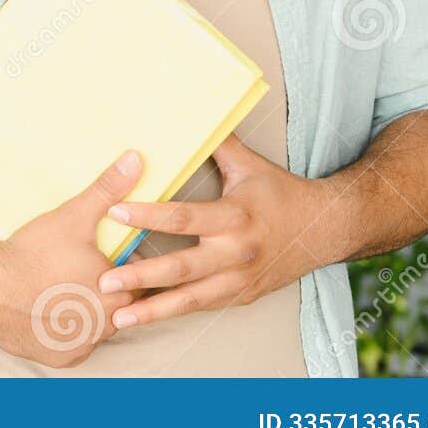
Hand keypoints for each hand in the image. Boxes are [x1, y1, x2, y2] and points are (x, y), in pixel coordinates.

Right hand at [0, 150, 143, 366]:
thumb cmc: (33, 252)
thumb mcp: (74, 215)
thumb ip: (108, 189)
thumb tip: (136, 159)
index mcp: (118, 291)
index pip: (139, 280)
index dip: (123, 266)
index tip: (102, 255)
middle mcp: (106, 325)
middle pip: (120, 305)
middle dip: (108, 289)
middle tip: (82, 269)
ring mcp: (83, 344)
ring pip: (98, 327)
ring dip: (90, 312)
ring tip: (68, 288)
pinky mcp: (60, 358)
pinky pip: (75, 345)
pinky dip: (69, 331)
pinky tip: (55, 311)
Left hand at [95, 133, 344, 328]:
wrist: (323, 231)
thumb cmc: (280, 193)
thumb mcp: (249, 165)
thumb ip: (216, 143)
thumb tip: (185, 110)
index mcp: (235, 217)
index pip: (184, 218)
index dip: (148, 215)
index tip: (114, 211)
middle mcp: (236, 253)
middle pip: (182, 268)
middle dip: (141, 275)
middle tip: (104, 280)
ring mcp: (238, 281)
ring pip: (190, 300)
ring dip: (152, 309)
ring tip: (117, 316)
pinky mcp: (239, 297)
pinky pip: (201, 307)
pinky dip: (172, 312)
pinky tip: (144, 316)